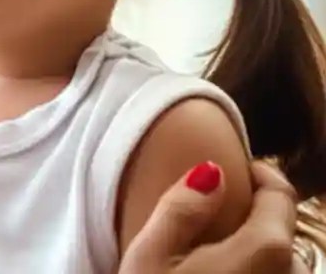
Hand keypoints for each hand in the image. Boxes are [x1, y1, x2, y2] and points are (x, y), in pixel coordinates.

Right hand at [120, 161, 303, 272]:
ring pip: (280, 264)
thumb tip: (211, 171)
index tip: (238, 167)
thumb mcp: (151, 256)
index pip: (281, 194)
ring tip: (216, 250)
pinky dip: (255, 273)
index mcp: (266, 249)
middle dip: (254, 217)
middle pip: (280, 232)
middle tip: (216, 214)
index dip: (261, 173)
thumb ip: (182, 208)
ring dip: (254, 251)